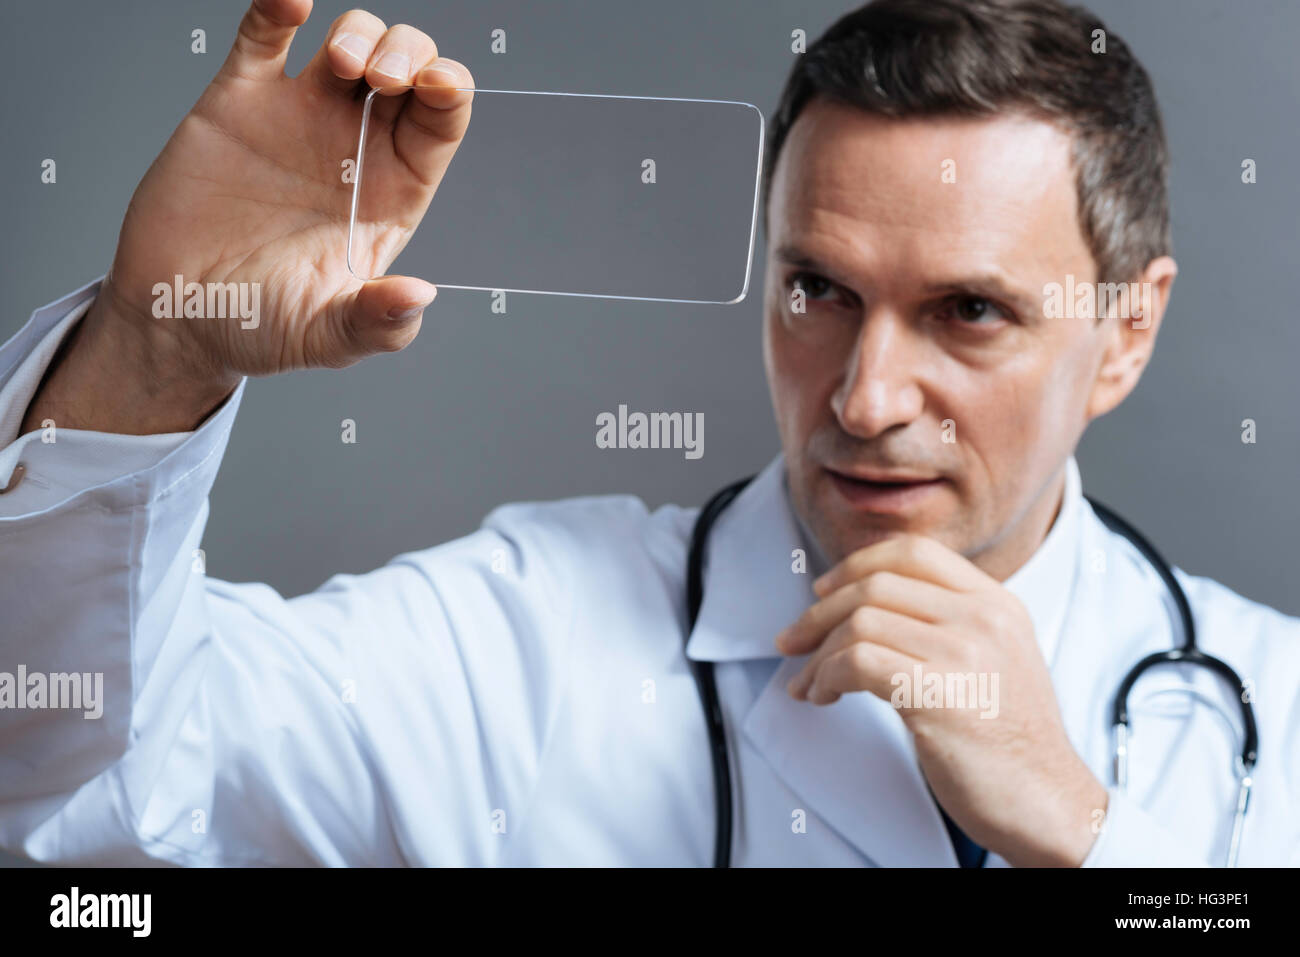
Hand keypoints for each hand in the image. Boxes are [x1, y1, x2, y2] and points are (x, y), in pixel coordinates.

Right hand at [90, 0, 471, 389]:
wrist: (174, 315)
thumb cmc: (257, 327)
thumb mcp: (327, 336)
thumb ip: (377, 322)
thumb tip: (418, 297)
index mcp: (391, 193)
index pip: (441, 123)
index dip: (450, 92)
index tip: (439, 87)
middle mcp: (354, 147)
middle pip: (408, 68)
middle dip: (409, 52)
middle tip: (381, 79)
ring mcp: (299, 117)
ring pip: (349, 40)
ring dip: (358, 34)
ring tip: (342, 66)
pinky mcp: (239, 101)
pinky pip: (265, 34)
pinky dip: (278, 4)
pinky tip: (290, 0)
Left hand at [774, 534, 1107, 866]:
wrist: (1048, 804)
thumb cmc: (1012, 741)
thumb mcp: (997, 657)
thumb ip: (949, 623)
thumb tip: (866, 608)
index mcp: (997, 603)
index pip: (914, 552)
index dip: (856, 564)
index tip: (823, 590)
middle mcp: (984, 619)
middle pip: (876, 585)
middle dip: (819, 613)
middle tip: (794, 640)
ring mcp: (963, 654)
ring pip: (860, 623)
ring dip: (818, 655)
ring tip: (810, 683)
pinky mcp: (938, 695)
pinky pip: (858, 663)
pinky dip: (827, 677)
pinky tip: (825, 696)